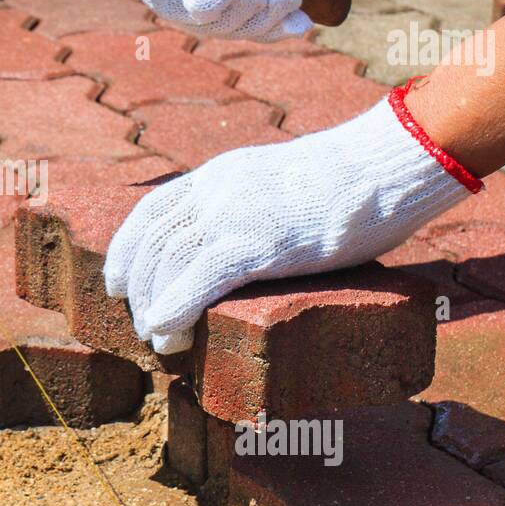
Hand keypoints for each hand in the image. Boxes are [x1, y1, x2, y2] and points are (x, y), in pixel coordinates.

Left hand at [104, 93, 476, 352]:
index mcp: (220, 173)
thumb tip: (252, 241)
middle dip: (138, 289)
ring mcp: (236, 214)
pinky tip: (167, 333)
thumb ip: (254, 205)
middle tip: (143, 325)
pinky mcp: (261, 242)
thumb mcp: (282, 182)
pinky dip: (174, 309)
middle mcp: (216, 190)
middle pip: (153, 243)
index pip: (151, 211)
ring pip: (168, 264)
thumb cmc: (353, 182)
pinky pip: (200, 279)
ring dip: (155, 309)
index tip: (117, 282)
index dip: (125, 250)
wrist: (387, 163)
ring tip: (161, 341)